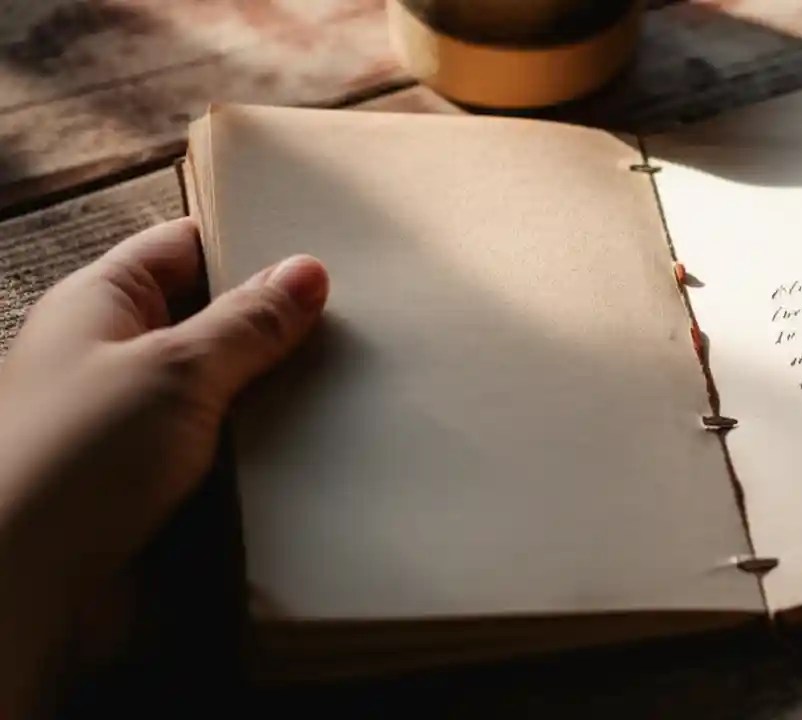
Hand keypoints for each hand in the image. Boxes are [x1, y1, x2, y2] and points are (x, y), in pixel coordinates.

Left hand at [0, 218, 327, 714]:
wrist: (24, 585)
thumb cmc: (76, 458)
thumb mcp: (175, 369)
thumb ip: (247, 322)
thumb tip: (308, 271)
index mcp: (102, 304)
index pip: (184, 248)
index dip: (248, 247)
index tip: (324, 261)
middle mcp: (118, 359)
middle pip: (214, 324)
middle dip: (278, 332)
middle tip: (361, 328)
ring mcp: (141, 427)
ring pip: (229, 396)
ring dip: (279, 401)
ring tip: (357, 387)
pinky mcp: (162, 489)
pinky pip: (229, 457)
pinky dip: (269, 456)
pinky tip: (324, 452)